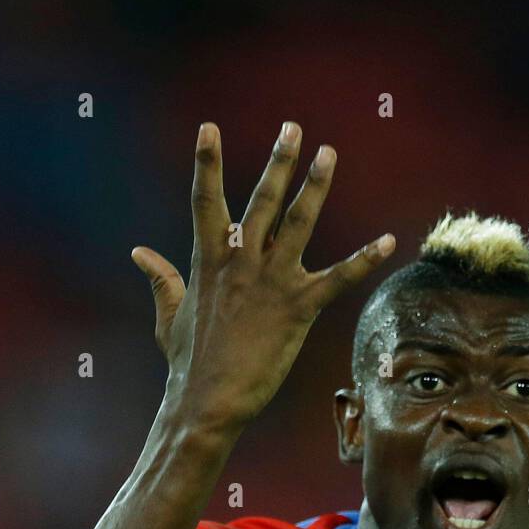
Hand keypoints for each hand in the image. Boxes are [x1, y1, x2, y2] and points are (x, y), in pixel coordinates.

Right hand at [132, 121, 394, 435]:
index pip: (206, 200)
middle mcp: (241, 262)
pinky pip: (338, 278)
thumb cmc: (187, 363)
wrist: (207, 400)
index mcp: (209, 260)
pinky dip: (365, 259)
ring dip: (316, 186)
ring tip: (328, 153)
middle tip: (293, 128)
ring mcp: (271, 282)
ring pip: (298, 222)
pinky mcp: (298, 307)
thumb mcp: (168, 315)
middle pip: (262, 200)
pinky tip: (388, 241)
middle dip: (279, 162)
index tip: (208, 128)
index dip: (207, 162)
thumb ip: (162, 279)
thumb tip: (140, 253)